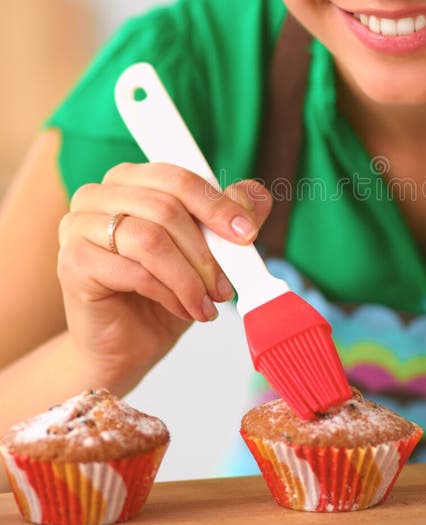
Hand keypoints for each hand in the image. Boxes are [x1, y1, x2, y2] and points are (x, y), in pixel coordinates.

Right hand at [57, 163, 271, 392]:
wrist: (126, 346)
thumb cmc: (162, 293)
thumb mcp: (206, 253)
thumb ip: (229, 219)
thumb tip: (254, 195)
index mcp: (129, 180)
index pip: (177, 178)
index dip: (216, 205)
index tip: (246, 234)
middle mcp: (97, 194)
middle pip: (166, 207)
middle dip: (206, 251)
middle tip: (226, 286)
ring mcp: (77, 226)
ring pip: (151, 239)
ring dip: (189, 278)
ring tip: (206, 304)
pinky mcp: (72, 262)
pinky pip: (134, 271)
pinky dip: (169, 293)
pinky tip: (183, 309)